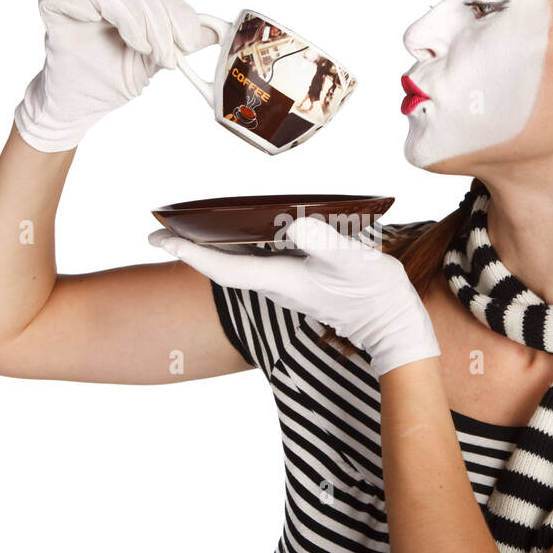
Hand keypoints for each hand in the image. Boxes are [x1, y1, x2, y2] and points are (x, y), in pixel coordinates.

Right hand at [13, 0, 217, 152]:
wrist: (79, 107)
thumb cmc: (111, 81)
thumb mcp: (154, 62)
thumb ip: (179, 44)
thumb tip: (217, 34)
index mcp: (132, 8)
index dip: (177, 15)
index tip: (189, 43)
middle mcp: (107, 1)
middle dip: (159, 24)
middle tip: (165, 56)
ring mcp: (81, 6)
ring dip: (131, 17)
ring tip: (140, 48)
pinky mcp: (55, 15)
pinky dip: (78, 2)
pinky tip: (91, 17)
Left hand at [148, 217, 440, 376]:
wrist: (394, 326)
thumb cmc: (376, 294)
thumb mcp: (353, 261)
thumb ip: (324, 243)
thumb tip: (294, 226)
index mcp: (281, 279)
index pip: (223, 265)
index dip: (189, 251)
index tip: (159, 237)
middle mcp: (276, 284)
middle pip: (222, 265)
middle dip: (190, 248)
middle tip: (158, 229)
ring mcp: (286, 285)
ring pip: (238, 264)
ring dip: (212, 248)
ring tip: (188, 228)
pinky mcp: (299, 283)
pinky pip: (257, 263)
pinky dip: (239, 248)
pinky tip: (241, 235)